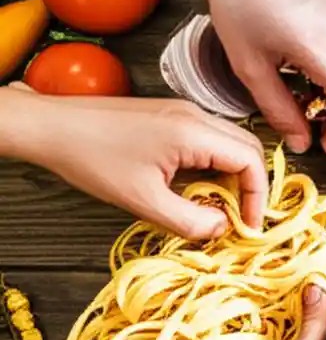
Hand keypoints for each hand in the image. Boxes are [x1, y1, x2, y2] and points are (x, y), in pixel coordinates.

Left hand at [10, 88, 267, 239]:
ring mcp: (184, 111)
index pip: (251, 161)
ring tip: (218, 204)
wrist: (51, 126)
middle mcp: (196, 115)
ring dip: (233, 174)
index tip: (249, 224)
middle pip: (249, 147)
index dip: (258, 196)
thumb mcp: (142, 201)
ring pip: (231, 142)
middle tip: (240, 216)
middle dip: (252, 185)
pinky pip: (210, 138)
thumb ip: (189, 220)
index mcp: (193, 133)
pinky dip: (216, 163)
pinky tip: (196, 185)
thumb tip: (222, 228)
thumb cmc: (91, 159)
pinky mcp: (171, 114)